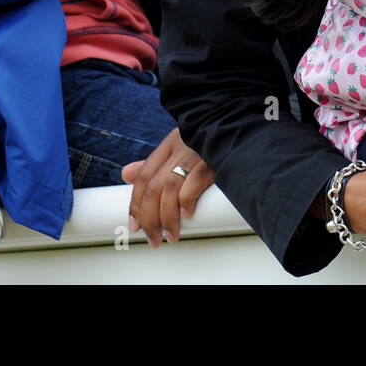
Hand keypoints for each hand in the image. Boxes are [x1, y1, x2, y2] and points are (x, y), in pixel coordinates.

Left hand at [122, 128, 213, 246]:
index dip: (135, 203)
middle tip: (153, 238)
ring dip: (167, 217)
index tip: (135, 225)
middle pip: (154, 186)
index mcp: (170, 144)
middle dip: (149, 218)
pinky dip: (187, 201)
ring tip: (170, 235)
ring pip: (170, 188)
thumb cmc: (209, 142)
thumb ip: (154, 163)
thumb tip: (126, 173)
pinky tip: (187, 215)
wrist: (239, 128)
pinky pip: (194, 182)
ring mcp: (196, 153)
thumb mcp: (179, 147)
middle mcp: (180, 147)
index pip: (144, 175)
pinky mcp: (213, 160)